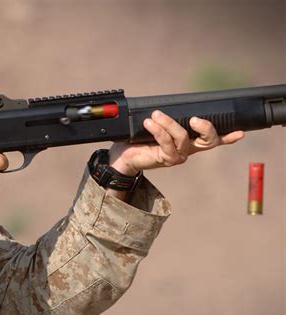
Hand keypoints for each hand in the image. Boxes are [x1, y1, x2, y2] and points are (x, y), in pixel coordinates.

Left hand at [109, 110, 244, 175]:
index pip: (213, 139)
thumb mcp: (156, 125)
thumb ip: (168, 117)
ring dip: (169, 124)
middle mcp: (187, 149)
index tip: (241, 132)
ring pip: (183, 138)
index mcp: (189, 140)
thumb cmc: (140, 138)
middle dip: (206, 128)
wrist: (124, 155)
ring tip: (156, 115)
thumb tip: (169, 104)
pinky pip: (166, 143)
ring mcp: (178, 156)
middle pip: (208, 141)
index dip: (228, 136)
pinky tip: (149, 123)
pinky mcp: (166, 159)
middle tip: (195, 118)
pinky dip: (158, 130)